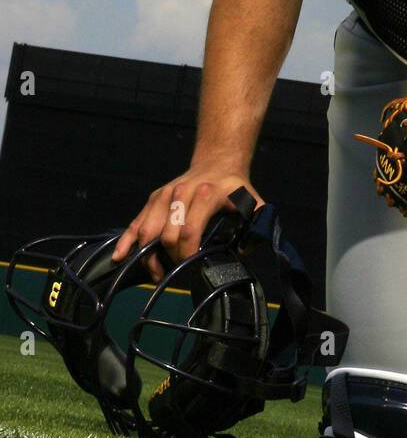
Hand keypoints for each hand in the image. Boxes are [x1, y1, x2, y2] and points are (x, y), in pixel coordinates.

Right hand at [111, 168, 263, 281]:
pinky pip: (136, 222)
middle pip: (167, 234)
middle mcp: (181, 193)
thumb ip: (255, 223)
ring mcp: (165, 195)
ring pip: (147, 230)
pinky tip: (120, 256)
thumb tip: (245, 250)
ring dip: (149, 256)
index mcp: (206, 194)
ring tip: (156, 273)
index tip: (191, 268)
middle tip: (177, 274)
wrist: (217, 163)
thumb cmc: (234, 188)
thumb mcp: (252, 201)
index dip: (187, 254)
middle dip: (170, 258)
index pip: (189, 230)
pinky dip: (127, 240)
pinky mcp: (154, 198)